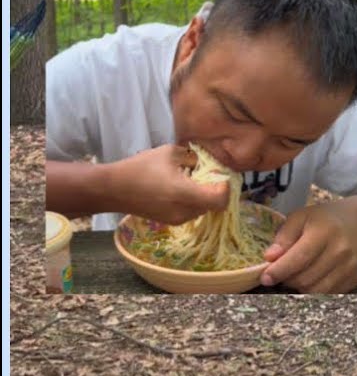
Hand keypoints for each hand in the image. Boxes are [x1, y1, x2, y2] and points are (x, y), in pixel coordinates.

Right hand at [114, 145, 228, 224]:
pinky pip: (191, 212)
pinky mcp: (170, 222)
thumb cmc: (140, 167)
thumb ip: (193, 158)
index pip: (220, 199)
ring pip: (203, 209)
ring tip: (190, 181)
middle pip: (213, 205)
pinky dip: (192, 202)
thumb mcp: (170, 153)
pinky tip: (179, 189)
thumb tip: (207, 164)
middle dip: (214, 190)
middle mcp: (185, 211)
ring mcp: (178, 220)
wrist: (112, 189)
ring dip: (202, 196)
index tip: (220, 176)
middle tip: (207, 176)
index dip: (225, 188)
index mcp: (186, 194)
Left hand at [260, 202, 356, 292]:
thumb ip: (284, 237)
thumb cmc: (324, 219)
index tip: (265, 278)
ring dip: (300, 287)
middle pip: (306, 278)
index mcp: (325, 232)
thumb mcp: (300, 218)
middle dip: (288, 280)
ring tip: (297, 275)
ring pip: (316, 290)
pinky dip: (316, 289)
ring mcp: (351, 266)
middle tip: (282, 272)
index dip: (279, 271)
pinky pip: (330, 293)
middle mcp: (341, 250)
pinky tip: (313, 277)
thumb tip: (269, 258)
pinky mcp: (356, 277)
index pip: (299, 259)